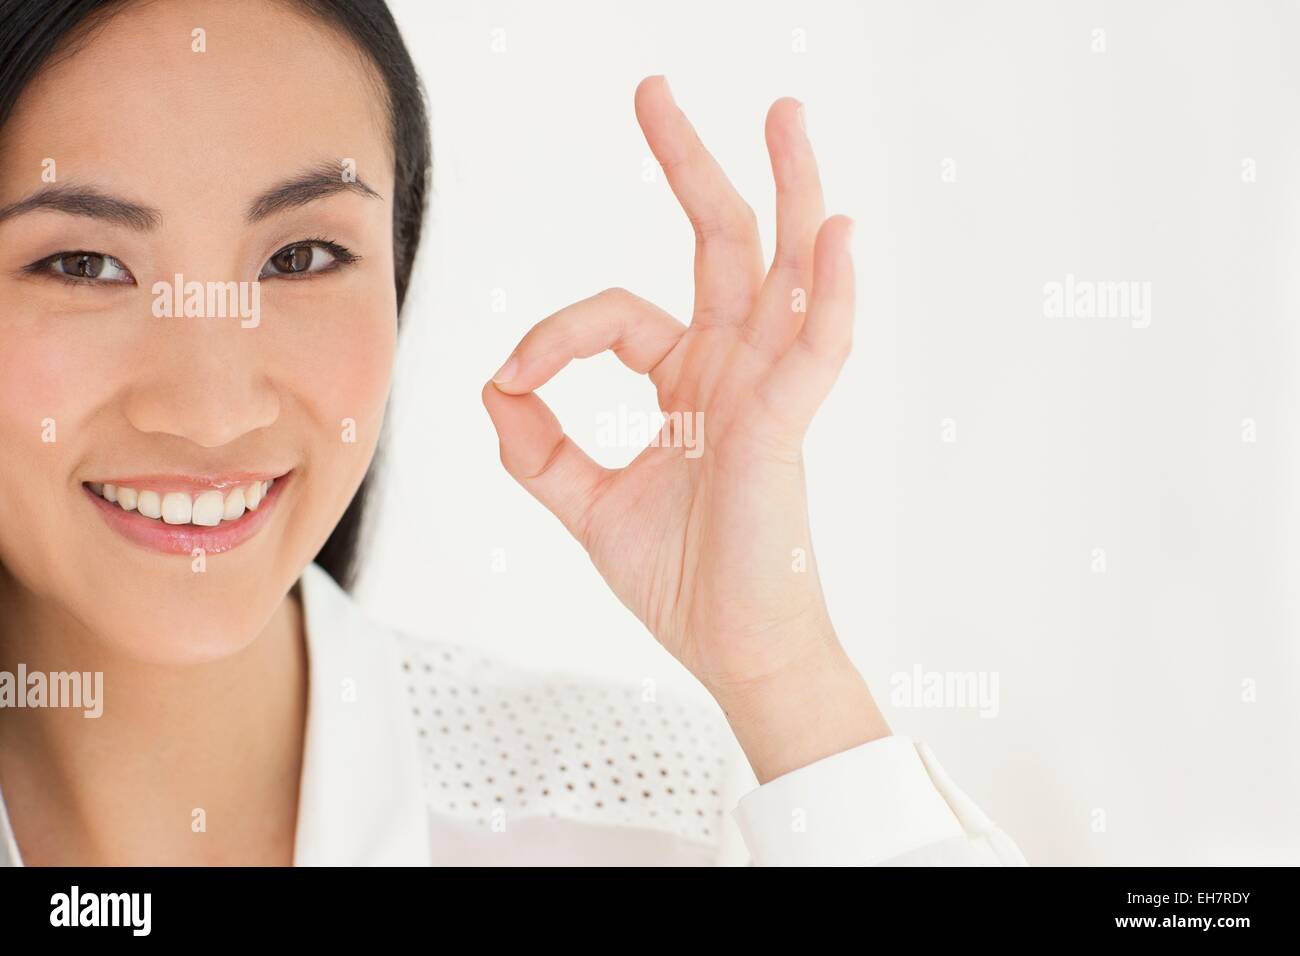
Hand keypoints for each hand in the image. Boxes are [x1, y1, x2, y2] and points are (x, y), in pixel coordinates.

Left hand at [482, 76, 888, 780]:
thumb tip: (494, 388)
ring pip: (784, 269)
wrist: (731, 649)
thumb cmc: (680, 580)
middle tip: (654, 94)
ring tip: (784, 114)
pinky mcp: (786, 426)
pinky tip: (830, 230)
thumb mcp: (586, 503)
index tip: (513, 379)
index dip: (556, 334)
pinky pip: (818, 348)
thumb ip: (538, 447)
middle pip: (720, 245)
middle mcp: (731, 370)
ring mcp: (765, 390)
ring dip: (786, 190)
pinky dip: (829, 291)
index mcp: (688, 383)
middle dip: (689, 166)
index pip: (617, 317)